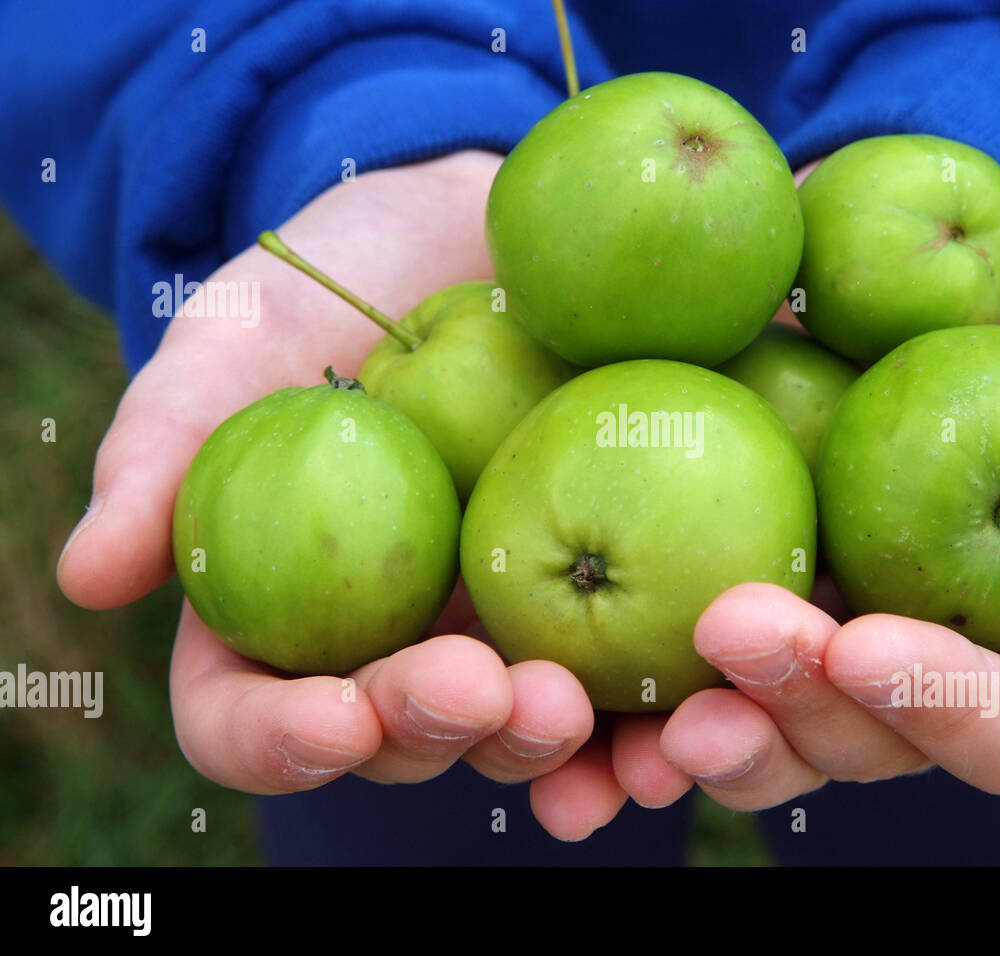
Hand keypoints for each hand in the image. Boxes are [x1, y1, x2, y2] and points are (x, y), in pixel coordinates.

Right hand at [58, 152, 600, 795]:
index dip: (282, 739)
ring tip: (573, 709)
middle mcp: (394, 640)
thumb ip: (164, 447)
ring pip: (514, 727)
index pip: (257, 714)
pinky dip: (647, 713)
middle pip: (399, 734)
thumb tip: (90, 577)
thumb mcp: (239, 337)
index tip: (328, 715)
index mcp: (287, 609)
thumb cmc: (344, 279)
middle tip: (481, 688)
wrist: (483, 231)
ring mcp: (505, 621)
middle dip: (433, 733)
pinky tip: (678, 712)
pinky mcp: (613, 585)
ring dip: (542, 744)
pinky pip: (630, 674)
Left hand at [600, 186, 999, 814]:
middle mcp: (894, 659)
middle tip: (731, 631)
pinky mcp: (685, 604)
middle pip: (865, 751)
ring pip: (757, 749)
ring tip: (646, 724)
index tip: (866, 637)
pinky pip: (649, 698)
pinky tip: (557, 723)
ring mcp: (790, 643)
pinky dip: (608, 732)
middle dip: (802, 717)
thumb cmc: (991, 280)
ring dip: (706, 752)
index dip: (944, 705)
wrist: (846, 226)